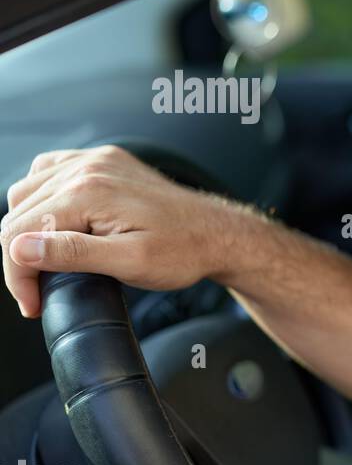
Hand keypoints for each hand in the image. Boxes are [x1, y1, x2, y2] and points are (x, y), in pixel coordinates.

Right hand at [1, 145, 240, 317]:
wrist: (218, 233)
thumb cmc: (184, 250)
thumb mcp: (130, 263)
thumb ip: (73, 254)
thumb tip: (20, 249)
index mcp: (89, 191)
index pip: (18, 233)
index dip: (17, 276)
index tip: (32, 303)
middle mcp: (87, 168)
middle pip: (18, 212)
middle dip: (19, 256)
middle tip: (38, 290)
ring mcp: (95, 161)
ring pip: (27, 191)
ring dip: (27, 227)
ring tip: (47, 260)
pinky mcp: (104, 162)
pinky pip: (50, 174)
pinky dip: (42, 199)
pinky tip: (56, 222)